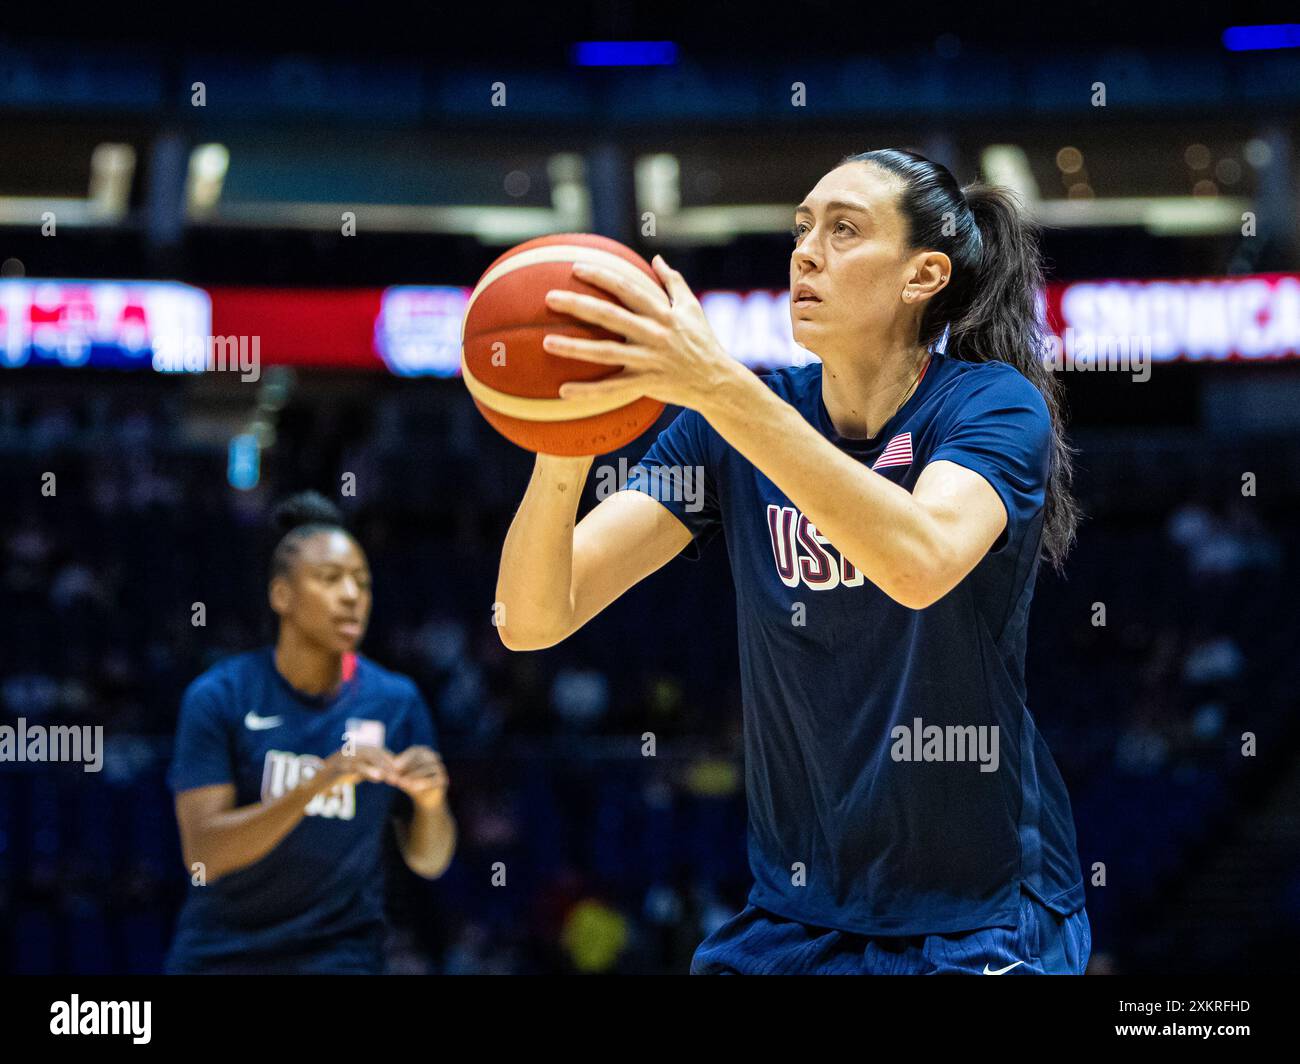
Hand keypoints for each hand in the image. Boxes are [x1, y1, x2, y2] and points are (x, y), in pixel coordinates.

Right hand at [318, 745, 395, 788]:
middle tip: (400, 775)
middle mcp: (349, 749)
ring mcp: (343, 755)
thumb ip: (367, 771)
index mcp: (354, 749)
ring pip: (367, 756)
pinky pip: (356, 766)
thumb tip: (384, 774)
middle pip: (374, 751)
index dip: (389, 759)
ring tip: (393, 777)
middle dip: (388, 763)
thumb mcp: (353, 774)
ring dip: (382, 766)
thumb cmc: (332, 780)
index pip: (377, 750)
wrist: (310, 786)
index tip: (401, 770)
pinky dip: (369, 770)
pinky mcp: (337, 765)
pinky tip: (379, 778)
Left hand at [389, 745, 449, 809]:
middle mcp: (434, 757)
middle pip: (422, 759)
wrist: (426, 799)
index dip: (405, 758)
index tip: (395, 766)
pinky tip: (413, 788)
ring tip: (403, 782)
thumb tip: (382, 767)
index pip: (415, 751)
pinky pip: (434, 779)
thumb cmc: (410, 782)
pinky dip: (424, 783)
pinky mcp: (444, 779)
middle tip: (397, 774)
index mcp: (424, 752)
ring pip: (428, 769)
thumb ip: (395, 771)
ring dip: (414, 775)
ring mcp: (440, 768)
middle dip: (409, 766)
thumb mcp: (401, 775)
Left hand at [541, 255, 738, 412]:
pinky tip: (563, 392)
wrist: (718, 382)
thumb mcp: (693, 308)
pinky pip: (612, 389)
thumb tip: (656, 259)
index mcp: (662, 313)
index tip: (576, 267)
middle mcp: (654, 334)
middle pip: (610, 316)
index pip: (627, 289)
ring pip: (606, 353)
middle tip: (549, 298)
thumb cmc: (704, 343)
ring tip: (546, 343)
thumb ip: (673, 282)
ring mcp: (649, 360)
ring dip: (575, 348)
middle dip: (578, 305)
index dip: (601, 277)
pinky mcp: (646, 384)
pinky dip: (588, 391)